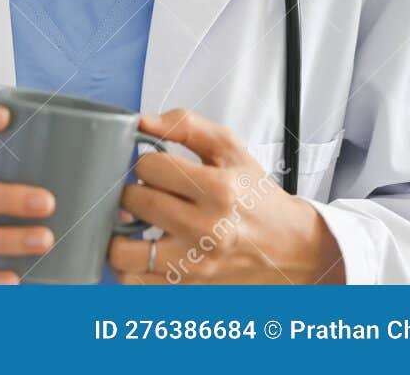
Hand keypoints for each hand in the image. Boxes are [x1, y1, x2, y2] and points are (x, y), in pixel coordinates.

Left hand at [107, 108, 345, 283]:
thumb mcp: (230, 149)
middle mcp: (207, 230)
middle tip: (146, 191)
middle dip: (133, 191)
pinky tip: (139, 246)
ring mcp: (195, 265)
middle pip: (134, 203)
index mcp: (218, 190)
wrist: (290, 247)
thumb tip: (143, 122)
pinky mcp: (188, 288)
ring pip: (124, 252)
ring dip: (119, 232)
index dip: (147, 161)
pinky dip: (127, 264)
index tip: (158, 167)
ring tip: (132, 221)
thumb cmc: (256, 197)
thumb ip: (187, 125)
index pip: (149, 167)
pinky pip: (135, 282)